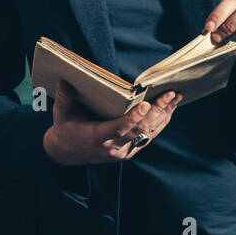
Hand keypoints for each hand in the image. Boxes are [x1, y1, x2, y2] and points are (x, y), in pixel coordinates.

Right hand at [43, 80, 181, 165]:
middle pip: (139, 130)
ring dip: (163, 116)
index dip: (133, 117)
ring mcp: (122, 152)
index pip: (118, 128)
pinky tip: (168, 110)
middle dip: (156, 111)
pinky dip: (159, 124)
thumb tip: (64, 80)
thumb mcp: (61, 114)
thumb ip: (64, 98)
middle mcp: (112, 148)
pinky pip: (147, 138)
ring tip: (174, 98)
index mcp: (95, 138)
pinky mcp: (128, 152)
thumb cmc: (64, 130)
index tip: (146, 104)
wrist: (65, 154)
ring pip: (148, 134)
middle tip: (169, 94)